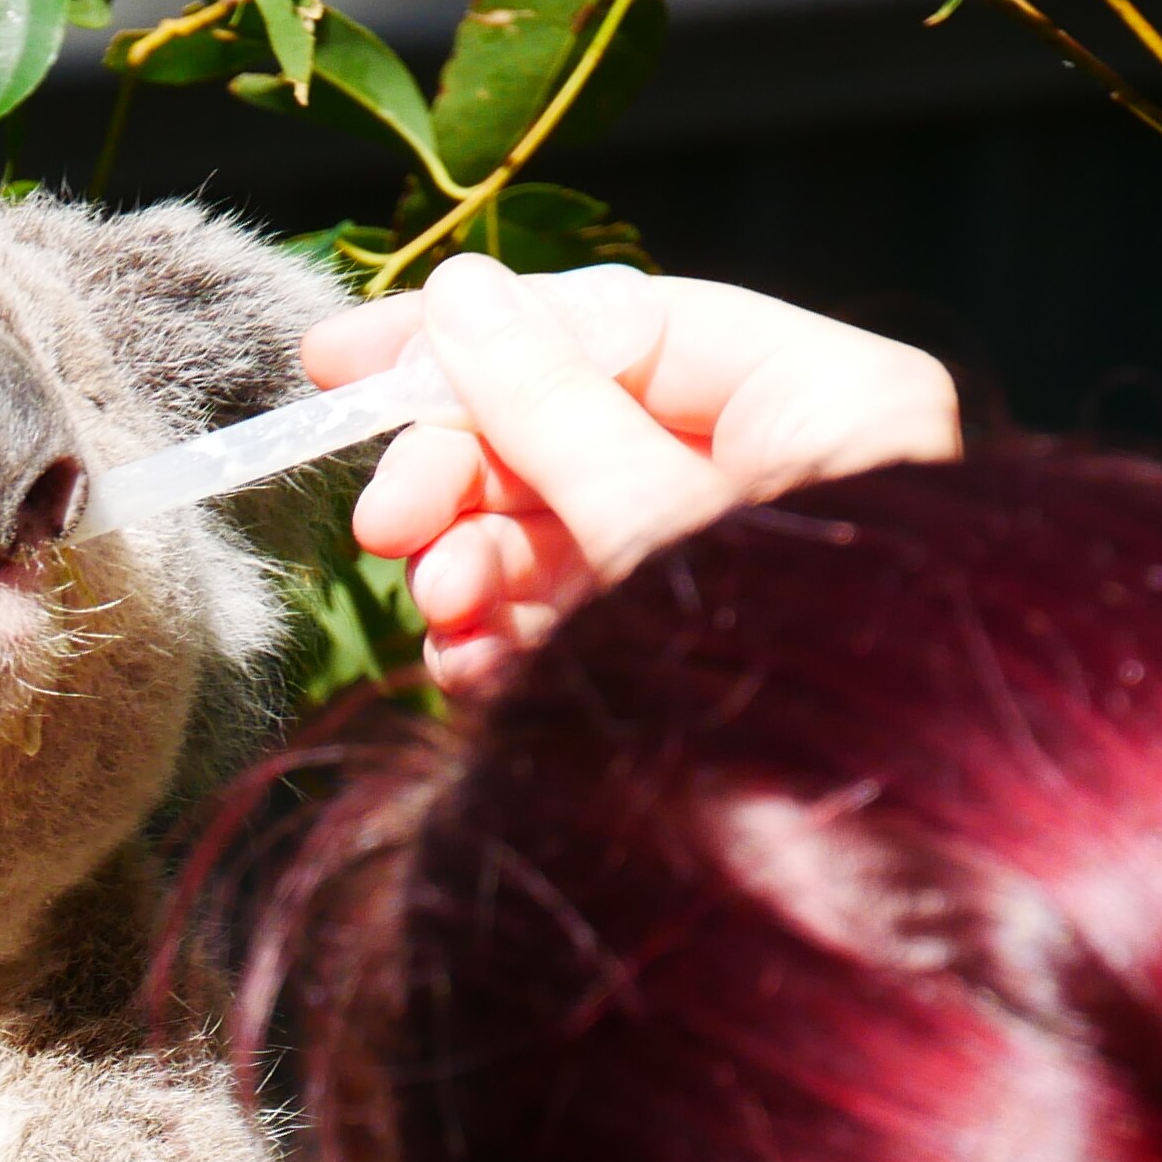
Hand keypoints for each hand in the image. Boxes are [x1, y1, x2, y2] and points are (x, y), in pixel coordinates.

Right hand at [307, 253, 960, 696]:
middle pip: (570, 423)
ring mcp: (717, 565)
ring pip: (553, 526)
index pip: (615, 322)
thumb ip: (548, 407)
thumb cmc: (772, 667)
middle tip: (380, 527)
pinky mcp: (671, 652)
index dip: (471, 335)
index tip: (339, 363)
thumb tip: (460, 297)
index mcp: (816, 395)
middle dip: (462, 480)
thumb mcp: (646, 515)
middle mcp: (776, 468)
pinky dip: (503, 634)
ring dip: (471, 567)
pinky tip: (467, 667)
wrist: (822, 865)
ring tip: (440, 613)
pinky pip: (567, 615)